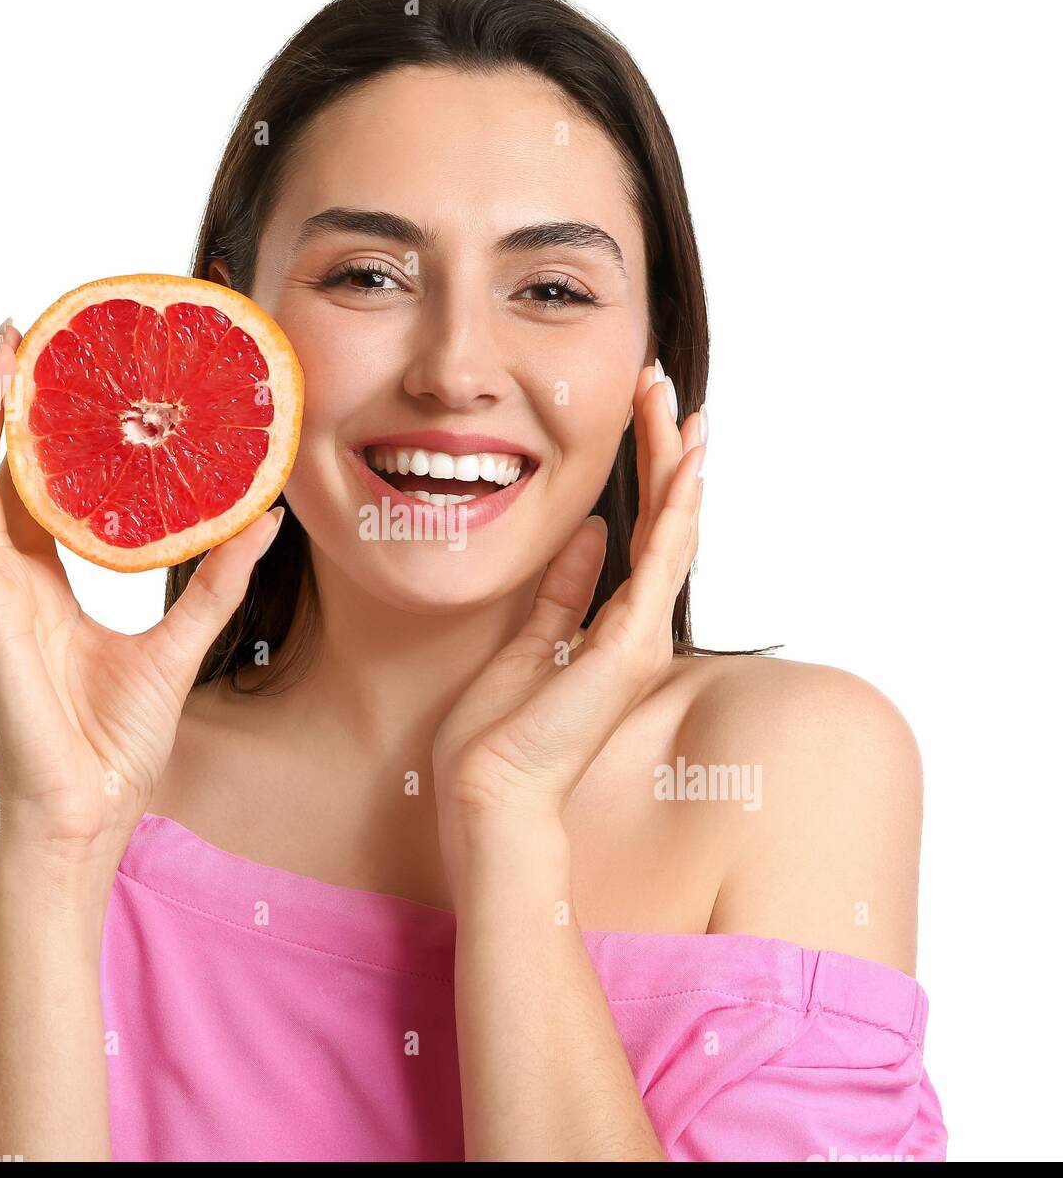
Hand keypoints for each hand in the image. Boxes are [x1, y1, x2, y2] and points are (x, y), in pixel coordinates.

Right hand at [0, 318, 283, 883]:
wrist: (89, 809)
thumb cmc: (118, 740)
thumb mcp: (182, 640)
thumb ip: (218, 579)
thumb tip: (264, 520)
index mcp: (44, 579)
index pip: (37, 483)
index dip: (45, 426)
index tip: (71, 367)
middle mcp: (8, 574)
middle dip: (3, 399)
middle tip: (29, 332)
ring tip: (3, 346)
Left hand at [433, 363, 704, 845]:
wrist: (490, 791)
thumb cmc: (501, 732)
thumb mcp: (532, 638)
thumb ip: (565, 587)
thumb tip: (587, 532)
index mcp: (615, 626)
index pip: (639, 530)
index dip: (643, 471)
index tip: (639, 415)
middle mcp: (639, 627)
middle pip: (663, 520)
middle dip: (662, 450)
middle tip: (660, 386)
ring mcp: (642, 636)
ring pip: (672, 531)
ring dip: (675, 464)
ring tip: (680, 405)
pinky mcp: (632, 645)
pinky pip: (660, 563)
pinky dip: (676, 511)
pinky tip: (687, 465)